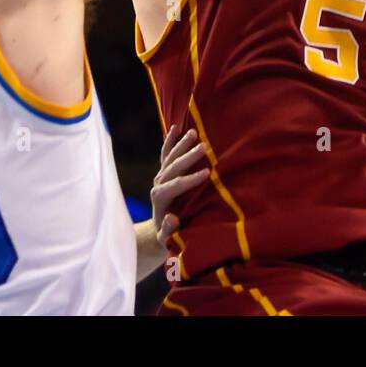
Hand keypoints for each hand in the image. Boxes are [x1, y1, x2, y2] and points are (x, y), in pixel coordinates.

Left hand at [150, 124, 208, 248]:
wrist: (158, 230)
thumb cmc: (169, 236)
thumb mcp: (168, 238)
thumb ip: (169, 230)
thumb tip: (171, 218)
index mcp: (160, 199)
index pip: (175, 185)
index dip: (190, 179)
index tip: (207, 173)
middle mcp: (158, 184)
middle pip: (173, 168)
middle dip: (188, 157)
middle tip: (204, 147)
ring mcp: (160, 176)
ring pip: (170, 157)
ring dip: (182, 144)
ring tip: (194, 133)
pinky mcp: (163, 172)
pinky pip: (165, 154)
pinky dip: (169, 141)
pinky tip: (175, 128)